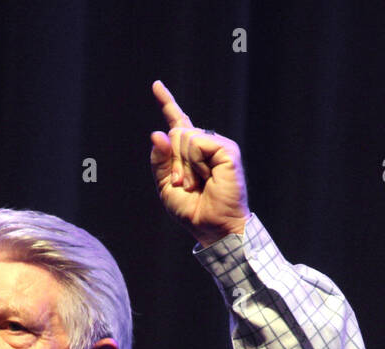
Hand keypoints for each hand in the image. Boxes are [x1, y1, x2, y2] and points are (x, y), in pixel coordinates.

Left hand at [149, 80, 249, 246]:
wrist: (212, 226)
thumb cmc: (192, 209)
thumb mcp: (164, 185)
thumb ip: (159, 160)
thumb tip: (157, 133)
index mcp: (190, 152)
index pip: (178, 122)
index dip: (167, 103)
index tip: (156, 85)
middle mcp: (205, 144)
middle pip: (175, 133)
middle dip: (172, 163)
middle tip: (182, 185)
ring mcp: (218, 146)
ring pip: (185, 137)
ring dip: (182, 166)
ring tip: (194, 185)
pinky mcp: (228, 151)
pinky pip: (198, 143)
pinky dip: (195, 162)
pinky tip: (206, 177)